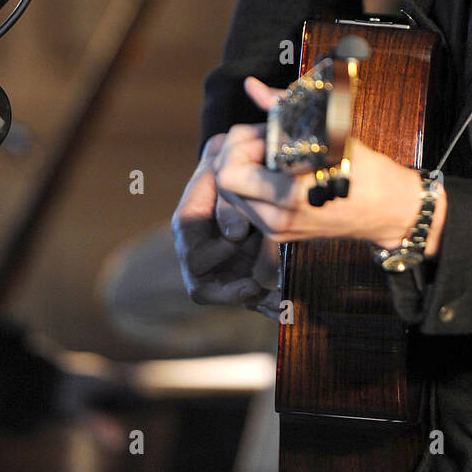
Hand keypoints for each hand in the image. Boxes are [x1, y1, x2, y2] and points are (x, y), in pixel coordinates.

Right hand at [171, 132, 278, 312]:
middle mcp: (197, 249)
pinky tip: (284, 310)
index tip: (241, 238)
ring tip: (272, 302)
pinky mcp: (237, 272)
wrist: (243, 166)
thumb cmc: (229, 162)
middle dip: (227, 285)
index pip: (191, 248)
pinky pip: (247, 297)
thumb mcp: (223, 167)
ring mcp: (217, 265)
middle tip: (252, 284)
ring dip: (245, 298)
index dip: (215, 250)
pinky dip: (264, 304)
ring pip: (222, 295)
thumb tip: (236, 234)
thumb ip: (225, 197)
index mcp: (188, 222)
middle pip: (200, 284)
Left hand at [213, 76, 444, 254]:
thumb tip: (251, 86)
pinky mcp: (280, 235)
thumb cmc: (366, 171)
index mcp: (291, 195)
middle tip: (264, 140)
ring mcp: (278, 231)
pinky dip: (252, 185)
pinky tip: (275, 171)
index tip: (266, 133)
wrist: (389, 210)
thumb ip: (281, 109)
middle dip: (236, 155)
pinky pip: (247, 207)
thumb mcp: (328, 134)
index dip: (240, 145)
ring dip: (242, 170)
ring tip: (272, 155)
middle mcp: (279, 218)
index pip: (230, 173)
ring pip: (232, 196)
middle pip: (224, 184)